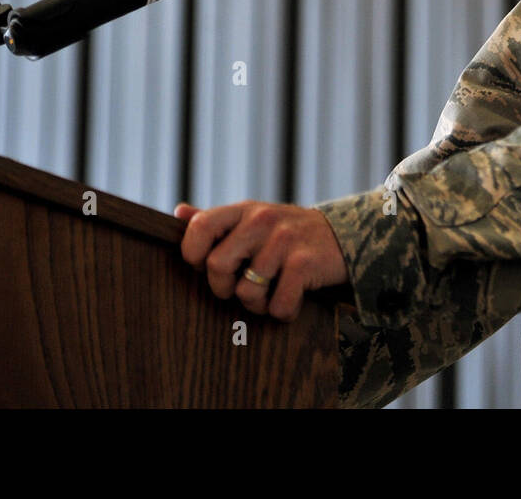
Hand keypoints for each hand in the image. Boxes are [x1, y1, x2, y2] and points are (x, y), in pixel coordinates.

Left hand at [174, 200, 348, 320]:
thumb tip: (179, 212)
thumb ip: (216, 219)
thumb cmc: (287, 234)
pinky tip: (292, 298)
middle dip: (224, 289)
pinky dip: (284, 311)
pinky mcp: (305, 262)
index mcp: (243, 211)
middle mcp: (261, 220)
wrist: (342, 236)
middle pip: (216, 266)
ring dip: (258, 304)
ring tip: (272, 291)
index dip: (193, 254)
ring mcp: (284, 240)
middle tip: (241, 287)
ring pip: (247, 293)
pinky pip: (278, 305)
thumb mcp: (252, 219)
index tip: (206, 265)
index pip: (198, 227)